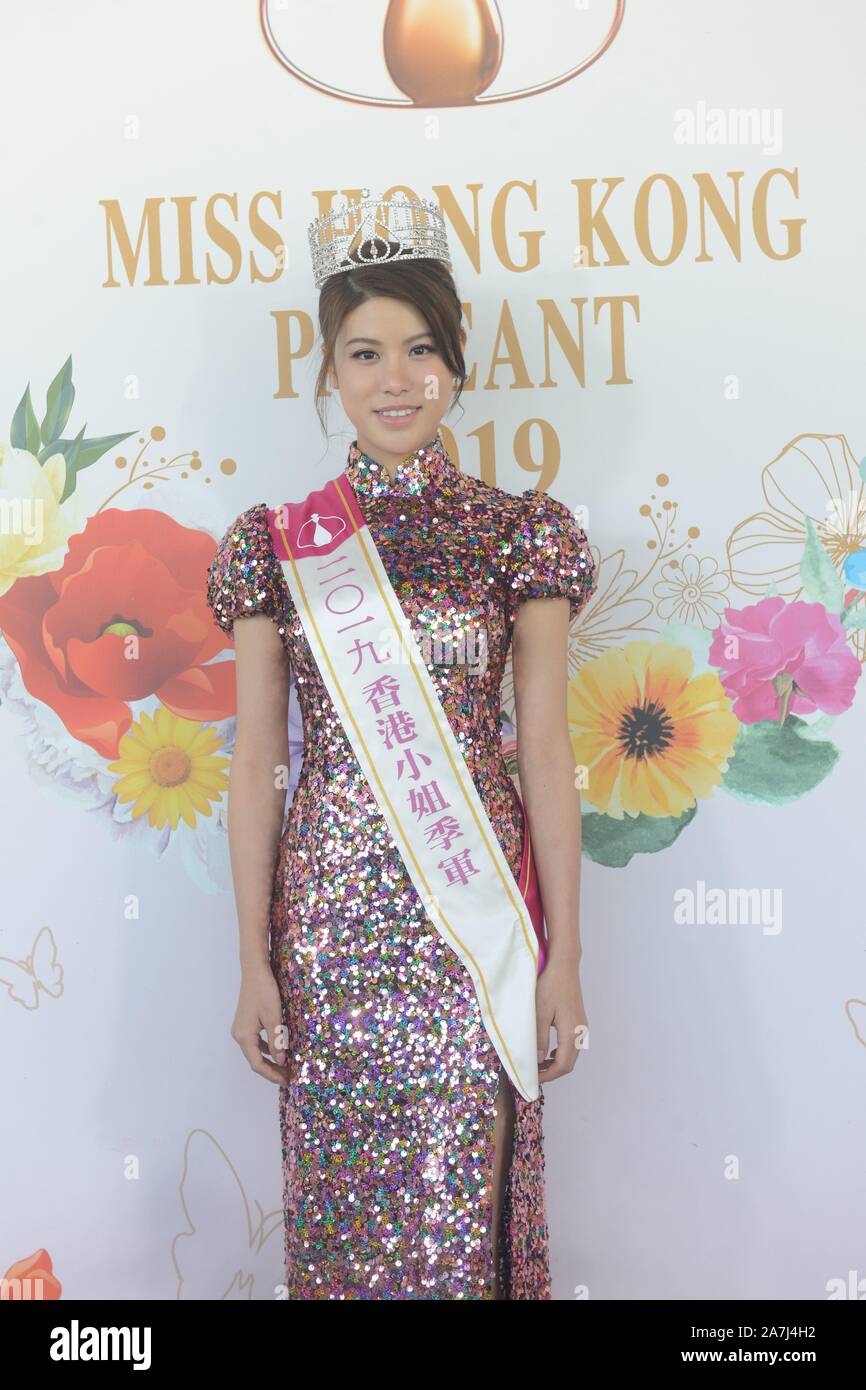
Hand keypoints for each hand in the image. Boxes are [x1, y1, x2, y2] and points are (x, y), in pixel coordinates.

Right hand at [231, 961, 291, 1084]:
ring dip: (270, 1060)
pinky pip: (256, 1042)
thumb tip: (281, 1062)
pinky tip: (279, 1049)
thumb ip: (276, 1041)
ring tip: (286, 1066)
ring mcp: (241, 1028)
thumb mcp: (274, 1018)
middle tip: (289, 1077)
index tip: (287, 1081)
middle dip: (272, 1070)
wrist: (255, 970)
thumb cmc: (265, 992)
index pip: (257, 1064)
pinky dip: (267, 1049)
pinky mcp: (246, 1022)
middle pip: (255, 1060)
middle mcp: (239, 1035)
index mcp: (244, 1036)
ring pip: (256, 1051)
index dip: (272, 1075)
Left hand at [535, 953, 587, 1082]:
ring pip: (571, 1054)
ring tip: (538, 1064)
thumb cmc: (550, 986)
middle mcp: (580, 1031)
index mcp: (572, 1032)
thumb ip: (538, 1039)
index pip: (563, 1065)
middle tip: (534, 1074)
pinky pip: (571, 1044)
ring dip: (556, 1062)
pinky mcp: (578, 1019)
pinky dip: (560, 1052)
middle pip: (569, 1063)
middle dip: (552, 1072)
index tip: (533, 1079)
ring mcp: (581, 1025)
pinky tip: (548, 1050)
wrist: (563, 965)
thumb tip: (538, 1061)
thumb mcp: (539, 1013)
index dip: (548, 1076)